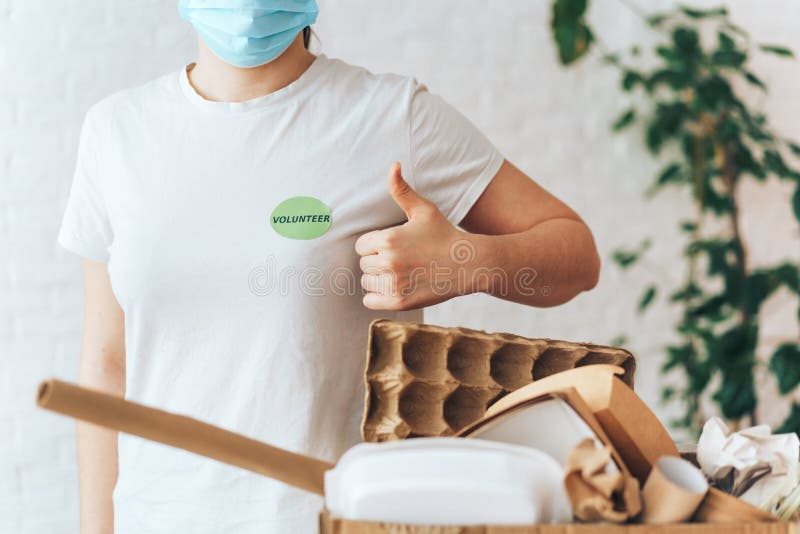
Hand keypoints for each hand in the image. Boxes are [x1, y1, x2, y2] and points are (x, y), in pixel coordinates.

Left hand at [355, 163, 484, 309]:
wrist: (467, 264)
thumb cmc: (444, 234)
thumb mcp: (423, 210)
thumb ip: (402, 190)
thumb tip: (393, 165)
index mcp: (388, 239)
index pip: (360, 246)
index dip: (374, 245)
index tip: (393, 246)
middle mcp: (389, 262)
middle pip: (363, 264)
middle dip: (377, 261)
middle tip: (400, 259)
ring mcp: (394, 284)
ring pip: (367, 282)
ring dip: (378, 279)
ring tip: (399, 273)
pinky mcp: (400, 302)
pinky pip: (370, 300)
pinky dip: (377, 296)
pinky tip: (394, 287)